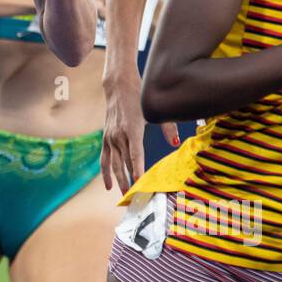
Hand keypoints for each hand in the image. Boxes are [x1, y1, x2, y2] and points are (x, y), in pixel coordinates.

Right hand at [101, 76, 178, 194]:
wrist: (118, 85)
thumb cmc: (139, 96)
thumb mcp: (154, 110)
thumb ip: (167, 127)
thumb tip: (176, 142)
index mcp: (132, 128)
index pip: (135, 153)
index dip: (137, 168)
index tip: (139, 181)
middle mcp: (119, 135)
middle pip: (124, 162)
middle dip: (130, 180)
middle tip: (135, 196)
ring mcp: (111, 137)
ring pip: (114, 163)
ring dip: (119, 180)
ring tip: (124, 194)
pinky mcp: (106, 138)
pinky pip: (104, 159)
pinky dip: (106, 173)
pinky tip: (109, 186)